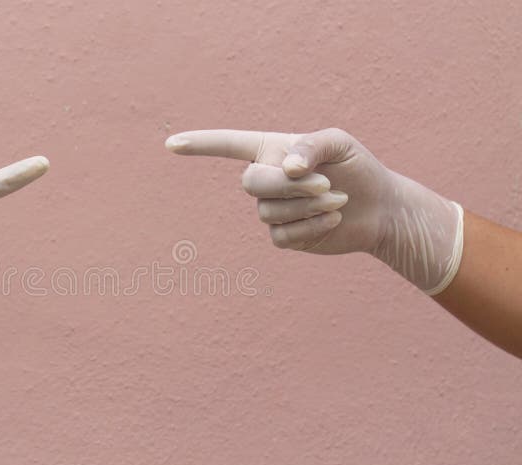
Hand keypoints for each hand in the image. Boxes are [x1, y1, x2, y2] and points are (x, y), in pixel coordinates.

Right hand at [165, 128, 462, 293]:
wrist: (379, 208)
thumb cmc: (358, 168)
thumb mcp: (341, 144)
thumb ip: (312, 145)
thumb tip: (287, 167)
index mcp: (270, 150)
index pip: (227, 145)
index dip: (199, 145)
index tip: (170, 144)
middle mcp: (265, 179)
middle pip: (251, 183)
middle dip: (288, 186)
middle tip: (326, 183)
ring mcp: (271, 209)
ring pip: (268, 212)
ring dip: (308, 207)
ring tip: (338, 200)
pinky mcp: (283, 236)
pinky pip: (282, 236)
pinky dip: (311, 228)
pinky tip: (332, 219)